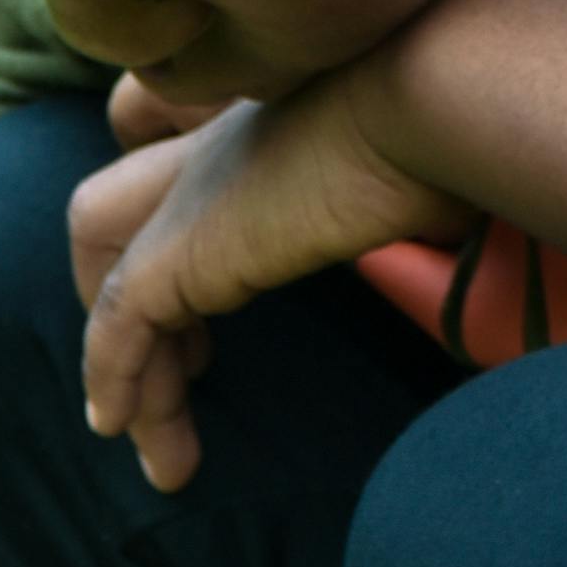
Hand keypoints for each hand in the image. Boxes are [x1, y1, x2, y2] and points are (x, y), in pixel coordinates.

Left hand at [63, 62, 475, 493]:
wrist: (422, 104)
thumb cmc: (449, 129)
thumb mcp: (419, 161)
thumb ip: (405, 186)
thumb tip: (456, 223)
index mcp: (256, 123)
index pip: (155, 144)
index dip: (157, 220)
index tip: (204, 300)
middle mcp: (203, 153)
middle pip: (110, 216)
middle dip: (129, 302)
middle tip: (187, 370)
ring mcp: (181, 202)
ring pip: (113, 286)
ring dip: (135, 375)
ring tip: (167, 461)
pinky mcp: (174, 254)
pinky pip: (118, 327)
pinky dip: (112, 376)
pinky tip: (115, 423)